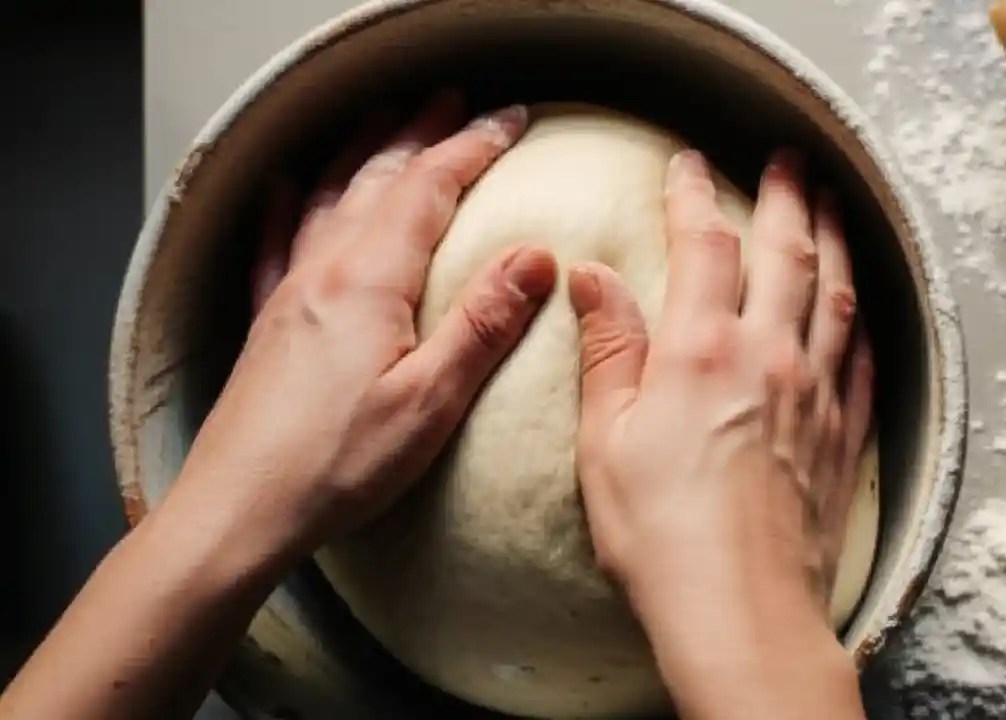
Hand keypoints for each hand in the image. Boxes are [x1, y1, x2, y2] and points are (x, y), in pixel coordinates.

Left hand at [174, 91, 556, 561]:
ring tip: (388, 120)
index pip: (428, 188)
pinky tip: (284, 187)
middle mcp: (323, 271)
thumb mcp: (430, 401)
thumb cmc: (337, 466)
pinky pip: (276, 242)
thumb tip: (537, 256)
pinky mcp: (267, 323)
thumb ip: (483, 324)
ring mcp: (288, 293)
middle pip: (377, 177)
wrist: (238, 510)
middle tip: (456, 100)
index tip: (512, 120)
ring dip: (364, 151)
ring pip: (329, 196)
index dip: (472, 146)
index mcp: (369, 282)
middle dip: (422, 132)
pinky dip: (287, 205)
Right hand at [567, 149, 872, 717]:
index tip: (685, 165)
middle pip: (787, 251)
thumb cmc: (661, 536)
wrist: (741, 613)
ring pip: (838, 293)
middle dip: (787, 194)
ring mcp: (817, 395)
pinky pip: (865, 358)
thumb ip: (608, 350)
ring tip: (834, 207)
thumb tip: (594, 277)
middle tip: (789, 159)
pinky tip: (859, 309)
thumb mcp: (605, 441)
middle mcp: (770, 356)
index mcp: (701, 351)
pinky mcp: (844, 436)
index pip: (702, 243)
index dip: (692, 194)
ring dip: (837, 240)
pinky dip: (862, 320)